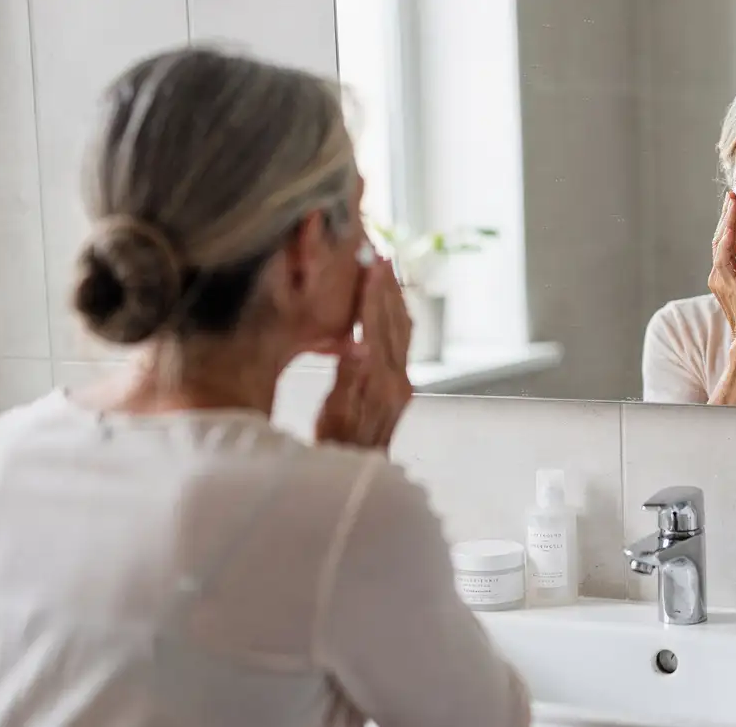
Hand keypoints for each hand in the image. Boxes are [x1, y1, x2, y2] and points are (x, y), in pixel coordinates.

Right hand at [315, 257, 413, 448]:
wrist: (356, 479)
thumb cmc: (334, 451)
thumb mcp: (332, 418)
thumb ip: (347, 380)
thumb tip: (357, 346)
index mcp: (379, 382)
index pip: (376, 326)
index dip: (372, 293)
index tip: (369, 264)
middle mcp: (398, 380)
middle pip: (395, 322)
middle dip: (387, 288)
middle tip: (381, 255)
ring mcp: (402, 384)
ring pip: (403, 330)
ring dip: (395, 298)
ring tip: (387, 271)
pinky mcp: (400, 388)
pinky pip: (402, 343)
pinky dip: (396, 317)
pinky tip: (389, 308)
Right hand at [708, 192, 735, 347]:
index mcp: (725, 274)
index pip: (726, 242)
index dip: (730, 223)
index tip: (735, 205)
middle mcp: (718, 273)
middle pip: (720, 237)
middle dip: (726, 215)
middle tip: (731, 195)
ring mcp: (719, 276)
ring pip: (720, 241)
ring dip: (726, 220)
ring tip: (732, 201)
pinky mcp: (725, 280)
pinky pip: (724, 251)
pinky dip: (728, 235)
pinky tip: (734, 221)